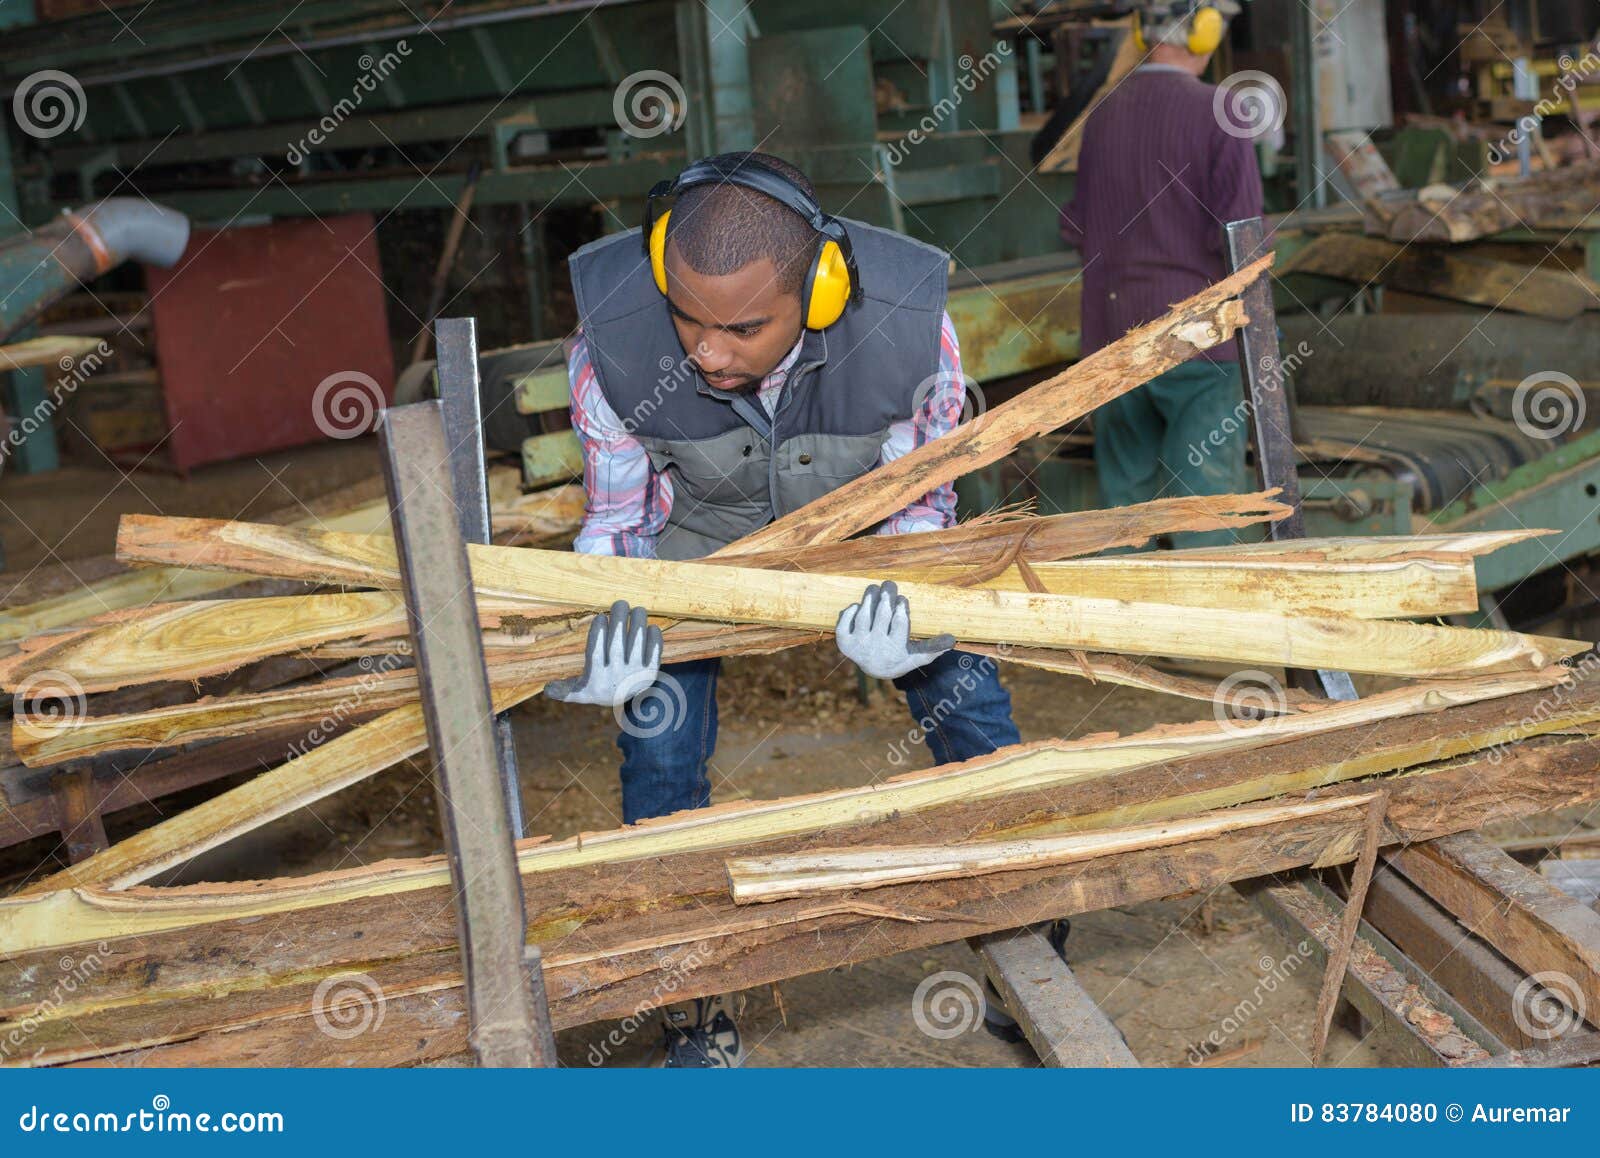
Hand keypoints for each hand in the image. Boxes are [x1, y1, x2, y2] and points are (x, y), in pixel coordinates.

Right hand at [545, 600, 662, 705]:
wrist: (627, 709)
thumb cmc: (598, 690)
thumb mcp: (578, 693)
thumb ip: (563, 690)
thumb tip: (547, 689)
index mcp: (596, 677)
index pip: (596, 652)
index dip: (598, 633)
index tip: (600, 617)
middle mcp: (615, 676)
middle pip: (617, 644)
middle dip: (619, 621)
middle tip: (620, 603)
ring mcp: (634, 674)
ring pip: (637, 645)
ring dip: (638, 624)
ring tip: (637, 609)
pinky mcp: (651, 673)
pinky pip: (654, 653)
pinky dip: (654, 639)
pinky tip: (651, 627)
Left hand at [835, 581, 954, 680]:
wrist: (875, 669)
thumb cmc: (900, 657)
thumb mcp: (918, 656)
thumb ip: (933, 648)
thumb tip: (953, 639)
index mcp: (895, 650)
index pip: (900, 625)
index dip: (901, 609)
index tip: (903, 600)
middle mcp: (876, 648)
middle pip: (881, 617)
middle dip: (886, 598)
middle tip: (889, 586)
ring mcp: (858, 645)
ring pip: (863, 618)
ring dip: (868, 601)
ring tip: (874, 589)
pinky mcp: (844, 643)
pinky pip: (844, 626)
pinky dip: (848, 614)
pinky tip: (857, 605)